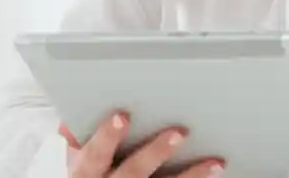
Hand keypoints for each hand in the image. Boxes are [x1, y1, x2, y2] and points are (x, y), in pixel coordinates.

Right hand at [60, 113, 224, 176]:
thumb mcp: (77, 162)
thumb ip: (77, 138)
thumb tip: (73, 117)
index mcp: (88, 173)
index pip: (95, 155)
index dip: (108, 136)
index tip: (122, 116)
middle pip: (134, 171)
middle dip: (156, 152)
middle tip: (179, 132)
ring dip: (191, 176)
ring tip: (214, 162)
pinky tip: (215, 173)